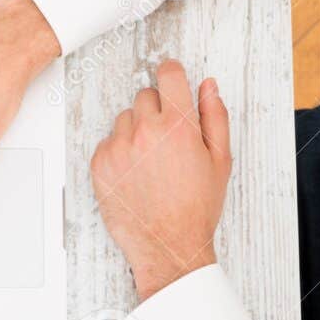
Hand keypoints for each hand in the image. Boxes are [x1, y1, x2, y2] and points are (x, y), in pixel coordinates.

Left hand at [89, 58, 231, 301]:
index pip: (169, 75)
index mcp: (178, 127)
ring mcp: (119, 147)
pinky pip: (108, 141)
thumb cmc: (196, 207)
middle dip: (157, 110)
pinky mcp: (100, 163)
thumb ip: (215, 117)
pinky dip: (119, 152)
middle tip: (167, 141)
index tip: (173, 81)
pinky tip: (136, 174)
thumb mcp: (219, 161)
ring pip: (125, 118)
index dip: (173, 76)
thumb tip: (208, 86)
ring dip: (136, 131)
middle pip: (146, 95)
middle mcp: (145, 131)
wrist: (167, 245)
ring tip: (151, 162)